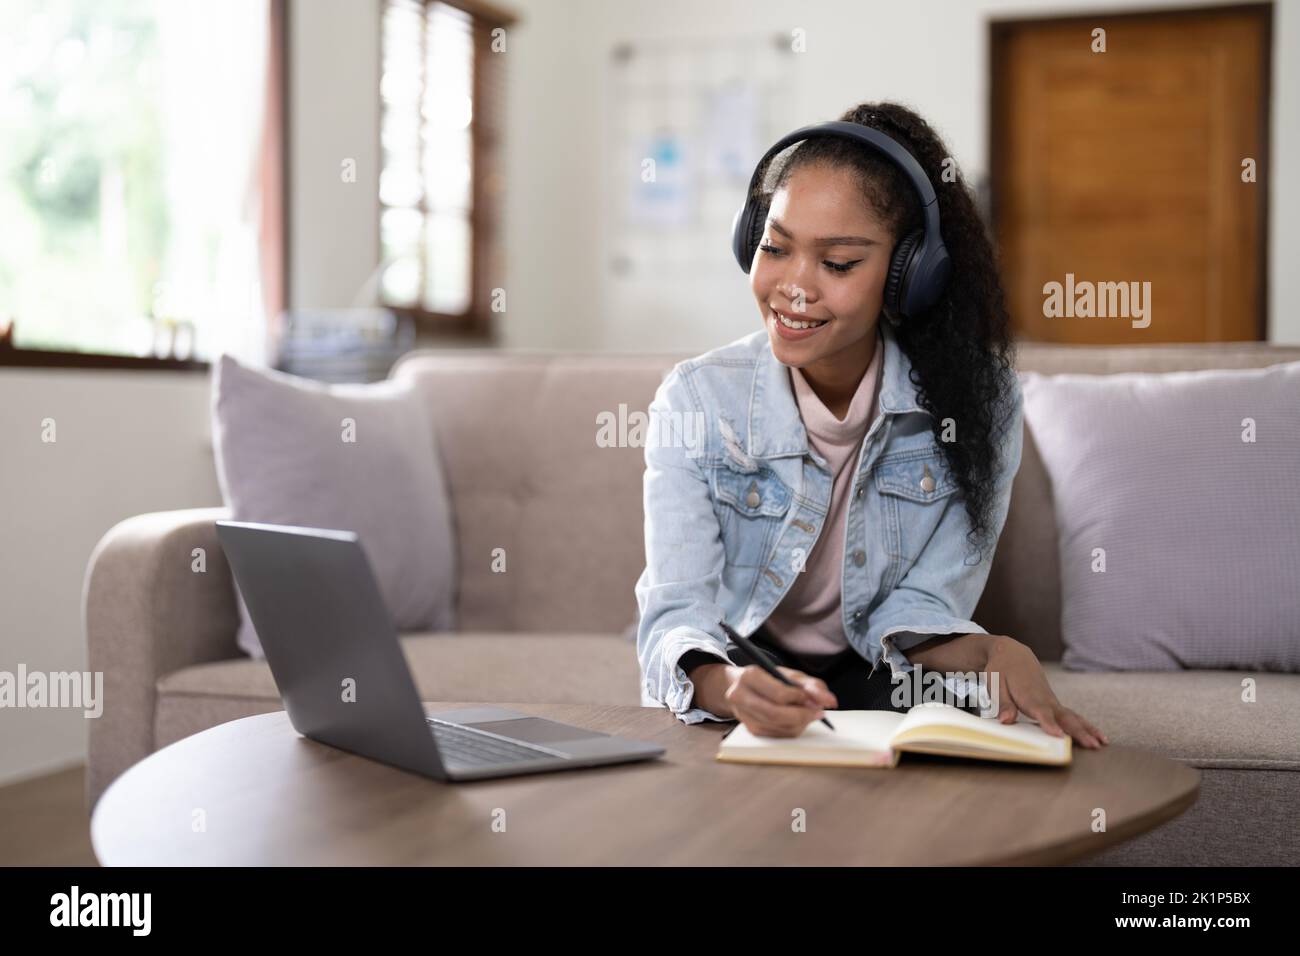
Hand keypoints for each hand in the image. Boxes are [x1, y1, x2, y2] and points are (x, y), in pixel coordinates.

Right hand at [697, 663, 837, 737]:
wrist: (741, 686)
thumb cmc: (769, 677)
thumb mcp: (790, 674)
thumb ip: (811, 686)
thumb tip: (829, 701)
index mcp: (749, 676)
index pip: (778, 694)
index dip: (800, 699)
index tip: (813, 699)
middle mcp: (740, 696)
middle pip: (776, 714)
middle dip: (803, 715)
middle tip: (818, 712)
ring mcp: (743, 715)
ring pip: (778, 727)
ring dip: (800, 723)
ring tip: (809, 714)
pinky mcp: (750, 729)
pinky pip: (778, 735)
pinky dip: (793, 729)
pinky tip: (797, 720)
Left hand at [981, 636, 1109, 749]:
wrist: (1012, 653)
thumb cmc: (1002, 669)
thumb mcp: (996, 684)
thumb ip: (1004, 704)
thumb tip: (1006, 720)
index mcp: (1029, 695)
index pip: (1041, 712)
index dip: (1049, 723)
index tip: (1059, 735)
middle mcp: (1045, 699)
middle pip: (1063, 717)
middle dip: (1078, 731)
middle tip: (1092, 745)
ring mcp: (1052, 701)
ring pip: (1072, 716)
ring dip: (1087, 729)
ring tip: (1101, 743)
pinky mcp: (1054, 703)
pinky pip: (1071, 716)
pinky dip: (1085, 725)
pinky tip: (1097, 736)